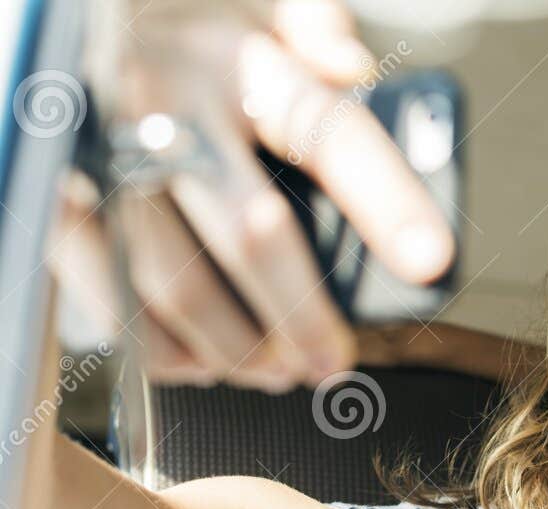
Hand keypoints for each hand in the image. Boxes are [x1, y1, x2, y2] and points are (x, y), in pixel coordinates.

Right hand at [52, 1, 454, 392]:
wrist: (62, 26)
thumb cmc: (187, 35)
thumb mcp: (257, 7)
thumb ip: (316, 25)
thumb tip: (352, 63)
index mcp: (238, 61)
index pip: (331, 134)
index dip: (387, 203)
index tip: (431, 263)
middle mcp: (166, 101)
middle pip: (252, 233)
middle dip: (303, 316)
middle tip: (332, 365)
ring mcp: (101, 153)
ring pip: (175, 281)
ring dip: (235, 346)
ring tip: (276, 373)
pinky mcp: (56, 198)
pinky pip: (107, 295)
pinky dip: (160, 348)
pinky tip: (200, 364)